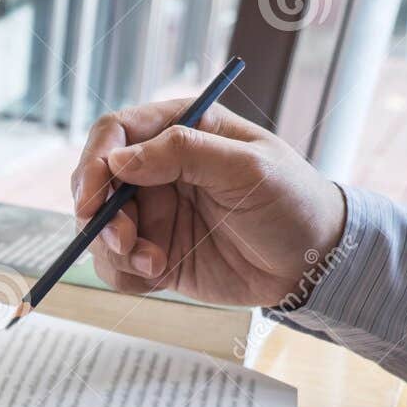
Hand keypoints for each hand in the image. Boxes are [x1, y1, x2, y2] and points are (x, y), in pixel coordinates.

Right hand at [73, 101, 346, 307]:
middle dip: (99, 214)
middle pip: (96, 182)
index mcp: (180, 130)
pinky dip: (124, 273)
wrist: (312, 263)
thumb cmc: (292, 202)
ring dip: (114, 249)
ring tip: (154, 264)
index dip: (95, 161)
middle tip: (123, 241)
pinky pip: (115, 263)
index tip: (93, 197)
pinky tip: (158, 276)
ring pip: (99, 227)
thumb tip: (119, 160)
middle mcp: (159, 169)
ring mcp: (154, 212)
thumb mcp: (247, 168)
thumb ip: (184, 154)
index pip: (115, 132)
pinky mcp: (155, 252)